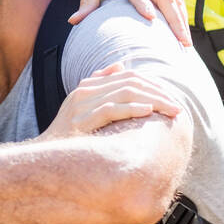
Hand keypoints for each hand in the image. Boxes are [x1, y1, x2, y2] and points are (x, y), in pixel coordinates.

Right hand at [44, 62, 182, 137]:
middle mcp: (85, 91)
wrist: (45, 157)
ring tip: (171, 110)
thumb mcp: (84, 109)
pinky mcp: (82, 120)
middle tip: (177, 107)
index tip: (172, 99)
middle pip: (130, 82)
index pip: (128, 76)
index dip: (153, 85)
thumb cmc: (69, 137)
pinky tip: (148, 113)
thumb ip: (101, 86)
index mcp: (88, 86)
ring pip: (125, 93)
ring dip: (153, 101)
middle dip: (158, 93)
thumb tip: (120, 65)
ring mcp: (82, 105)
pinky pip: (111, 110)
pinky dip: (132, 109)